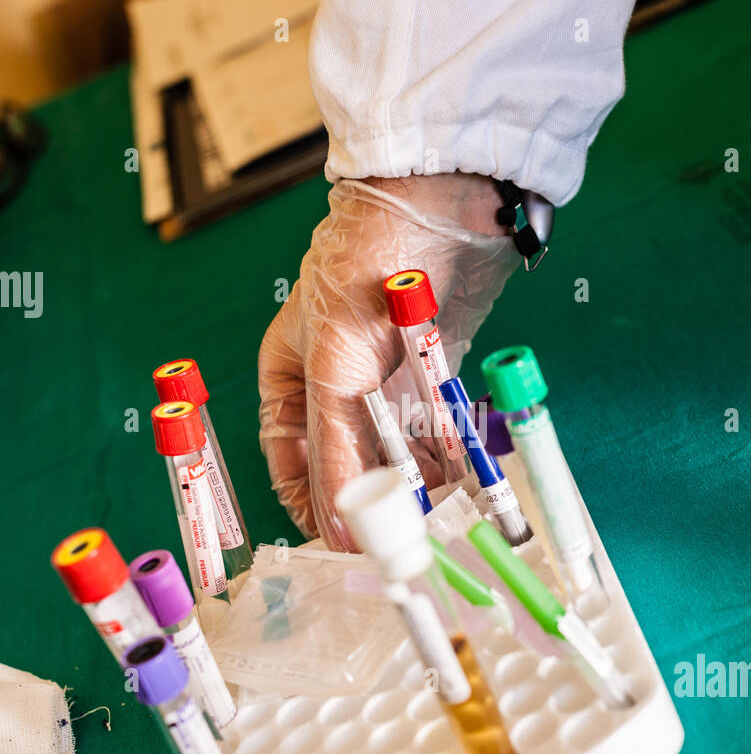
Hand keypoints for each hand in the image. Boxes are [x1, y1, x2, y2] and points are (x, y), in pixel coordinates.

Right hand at [258, 173, 517, 547]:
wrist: (442, 204)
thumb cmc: (363, 270)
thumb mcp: (336, 370)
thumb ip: (336, 451)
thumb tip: (339, 531)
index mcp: (289, 379)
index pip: (291, 463)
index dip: (313, 509)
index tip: (343, 548)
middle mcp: (334, 385)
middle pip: (351, 462)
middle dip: (375, 500)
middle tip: (402, 537)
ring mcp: (386, 379)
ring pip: (397, 451)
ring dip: (416, 483)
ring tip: (437, 513)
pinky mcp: (432, 370)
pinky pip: (436, 430)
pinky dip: (446, 455)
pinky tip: (459, 478)